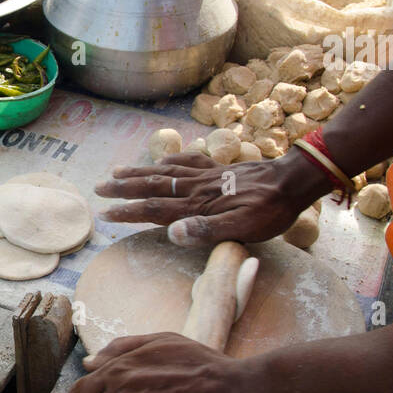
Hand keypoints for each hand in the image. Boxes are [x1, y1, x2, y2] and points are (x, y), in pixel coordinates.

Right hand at [95, 151, 329, 247]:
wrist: (293, 181)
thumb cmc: (270, 211)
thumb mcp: (243, 229)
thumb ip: (206, 231)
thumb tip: (172, 234)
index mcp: (198, 206)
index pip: (155, 209)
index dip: (128, 212)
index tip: (105, 214)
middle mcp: (196, 188)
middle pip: (152, 187)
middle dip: (123, 188)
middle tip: (99, 188)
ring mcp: (206, 175)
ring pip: (164, 171)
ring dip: (138, 172)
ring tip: (116, 170)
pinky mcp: (219, 167)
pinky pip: (188, 160)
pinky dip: (170, 159)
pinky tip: (161, 159)